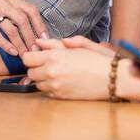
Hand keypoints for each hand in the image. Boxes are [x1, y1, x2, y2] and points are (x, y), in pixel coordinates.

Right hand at [0, 0, 45, 55]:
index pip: (30, 9)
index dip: (39, 24)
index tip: (45, 38)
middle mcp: (1, 1)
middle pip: (22, 19)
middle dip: (31, 36)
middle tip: (37, 50)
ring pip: (10, 28)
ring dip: (20, 43)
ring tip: (26, 55)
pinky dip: (5, 44)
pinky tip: (13, 52)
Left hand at [24, 38, 139, 101]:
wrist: (112, 79)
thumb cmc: (97, 59)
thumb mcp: (78, 45)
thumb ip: (55, 42)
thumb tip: (39, 42)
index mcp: (54, 56)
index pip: (27, 58)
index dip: (31, 56)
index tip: (37, 56)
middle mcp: (51, 72)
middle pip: (30, 72)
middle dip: (36, 68)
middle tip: (48, 64)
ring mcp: (55, 86)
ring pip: (37, 84)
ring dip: (43, 79)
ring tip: (58, 73)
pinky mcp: (61, 97)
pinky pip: (47, 92)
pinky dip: (51, 88)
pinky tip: (64, 82)